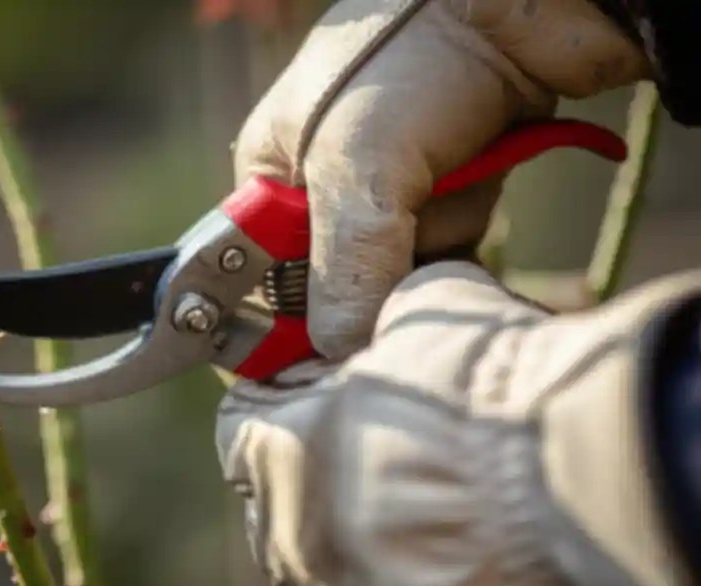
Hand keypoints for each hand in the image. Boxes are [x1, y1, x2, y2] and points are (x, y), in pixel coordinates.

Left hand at [216, 261, 700, 585]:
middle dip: (324, 483)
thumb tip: (389, 317)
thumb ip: (384, 319)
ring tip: (436, 529)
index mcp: (276, 455)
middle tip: (391, 464)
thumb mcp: (427, 307)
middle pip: (282, 513)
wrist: (584, 487)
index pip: (242, 429)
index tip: (320, 397)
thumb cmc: (495, 393)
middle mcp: (291, 545)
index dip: (285, 406)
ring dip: (364, 558)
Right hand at [233, 0, 648, 358]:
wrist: (526, 2)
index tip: (316, 351)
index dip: (282, 321)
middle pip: (336, 290)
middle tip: (408, 231)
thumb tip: (338, 353)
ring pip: (398, 279)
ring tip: (457, 179)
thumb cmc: (412, 55)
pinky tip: (483, 187)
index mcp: (269, 176)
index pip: (256, 279)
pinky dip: (470, 237)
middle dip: (378, 275)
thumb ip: (343, 264)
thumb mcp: (357, 164)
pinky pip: (448, 258)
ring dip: (434, 248)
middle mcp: (322, 193)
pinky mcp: (450, 197)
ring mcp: (390, 196)